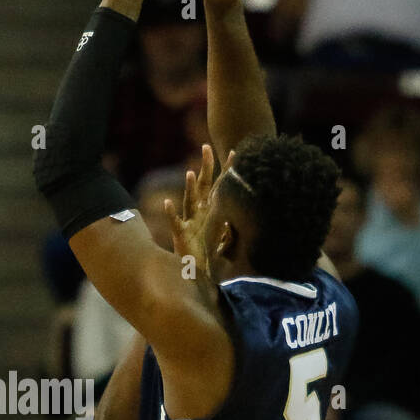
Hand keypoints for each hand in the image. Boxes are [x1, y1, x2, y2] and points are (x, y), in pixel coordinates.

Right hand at [164, 144, 225, 272]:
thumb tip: (252, 209)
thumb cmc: (212, 254)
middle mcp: (199, 212)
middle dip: (205, 167)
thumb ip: (237, 221)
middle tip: (206, 147)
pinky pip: (175, 222)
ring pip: (189, 200)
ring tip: (191, 173)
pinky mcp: (180, 235)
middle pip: (202, 185)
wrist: (198, 273)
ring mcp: (189, 222)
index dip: (227, 170)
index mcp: (211, 210)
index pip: (219, 185)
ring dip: (190, 187)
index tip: (236, 152)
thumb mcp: (229, 236)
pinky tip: (168, 202)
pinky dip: (171, 212)